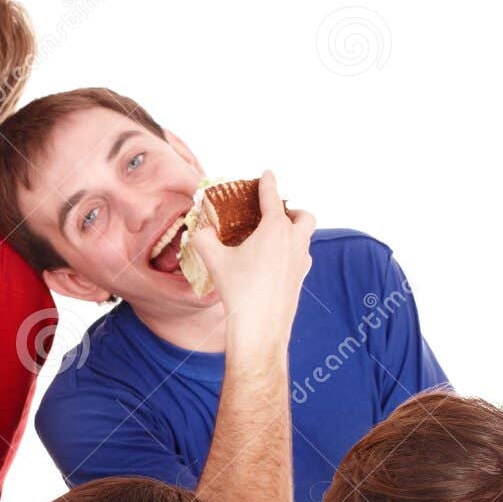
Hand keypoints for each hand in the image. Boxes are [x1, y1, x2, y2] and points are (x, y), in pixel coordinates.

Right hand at [188, 170, 315, 356]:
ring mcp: (301, 261)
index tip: (266, 174)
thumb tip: (198, 230)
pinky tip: (274, 262)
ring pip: (305, 236)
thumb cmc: (239, 292)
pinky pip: (301, 257)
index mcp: (275, 229)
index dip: (267, 183)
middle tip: (274, 214)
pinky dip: (291, 252)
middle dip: (292, 210)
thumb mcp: (215, 261)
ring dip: (293, 231)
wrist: (260, 327)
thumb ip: (204, 239)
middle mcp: (294, 241)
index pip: (272, 197)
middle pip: (303, 215)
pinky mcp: (301, 278)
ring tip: (272, 238)